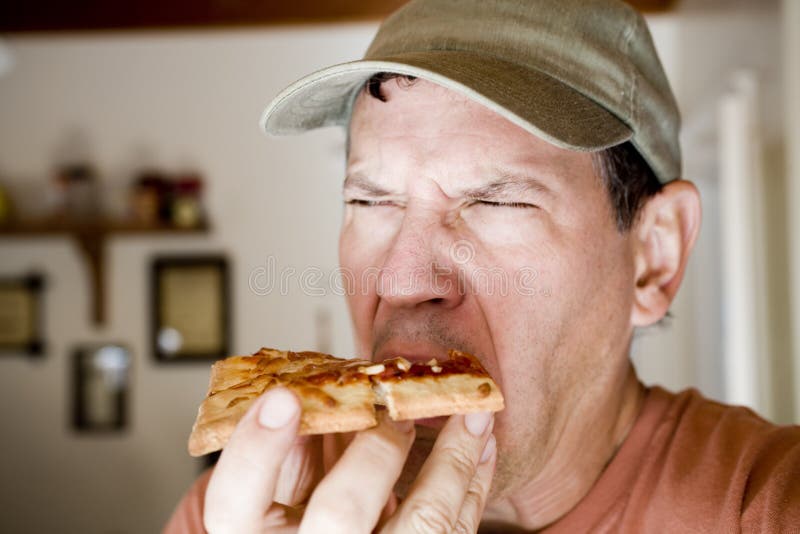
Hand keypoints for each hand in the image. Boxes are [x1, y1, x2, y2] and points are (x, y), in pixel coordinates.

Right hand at [203, 386, 496, 532]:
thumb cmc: (296, 523)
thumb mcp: (269, 497)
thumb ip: (281, 454)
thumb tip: (313, 390)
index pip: (232, 499)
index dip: (254, 448)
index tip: (283, 397)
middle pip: (342, 513)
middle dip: (376, 451)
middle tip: (396, 410)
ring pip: (422, 525)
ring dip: (454, 462)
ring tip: (473, 417)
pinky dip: (473, 486)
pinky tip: (480, 449)